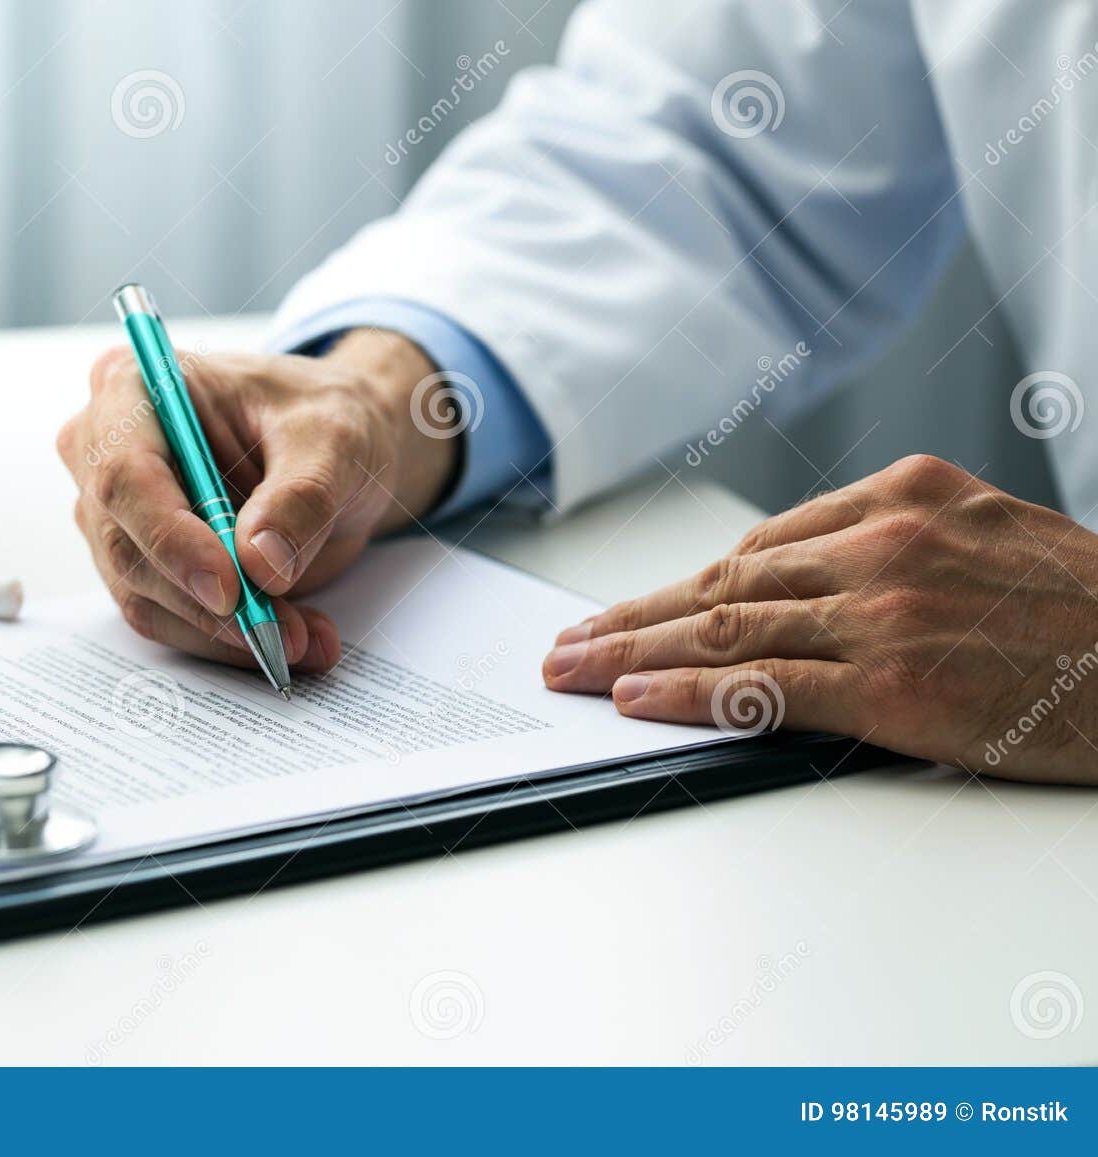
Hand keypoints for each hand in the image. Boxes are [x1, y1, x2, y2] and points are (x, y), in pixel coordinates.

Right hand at [57, 329, 459, 672]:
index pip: (125, 474)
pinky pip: (171, 618)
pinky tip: (292, 637)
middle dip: (206, 602)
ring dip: (223, 632)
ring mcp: (119, 515)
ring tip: (304, 638)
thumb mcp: (333, 439)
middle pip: (127, 547)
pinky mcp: (145, 565)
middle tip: (281, 632)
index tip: (229, 588)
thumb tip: (260, 564)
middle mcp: (106, 452)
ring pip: (146, 595)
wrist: (336, 449)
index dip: (170, 538)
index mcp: (133, 389)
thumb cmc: (323, 418)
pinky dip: (228, 639)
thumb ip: (301, 496)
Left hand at [541, 454, 1097, 784]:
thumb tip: (802, 587)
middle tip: (568, 642)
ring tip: (574, 670)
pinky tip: (636, 701)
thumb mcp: (988, 540)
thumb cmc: (1089, 611)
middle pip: (723, 583)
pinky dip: (688, 694)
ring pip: (726, 629)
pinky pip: (764, 687)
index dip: (681, 587)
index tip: (629, 607)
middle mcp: (882, 542)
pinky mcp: (896, 684)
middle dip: (633, 616)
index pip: (758, 548)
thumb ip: (893, 550)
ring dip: (634, 652)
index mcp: (903, 496)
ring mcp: (885, 611)